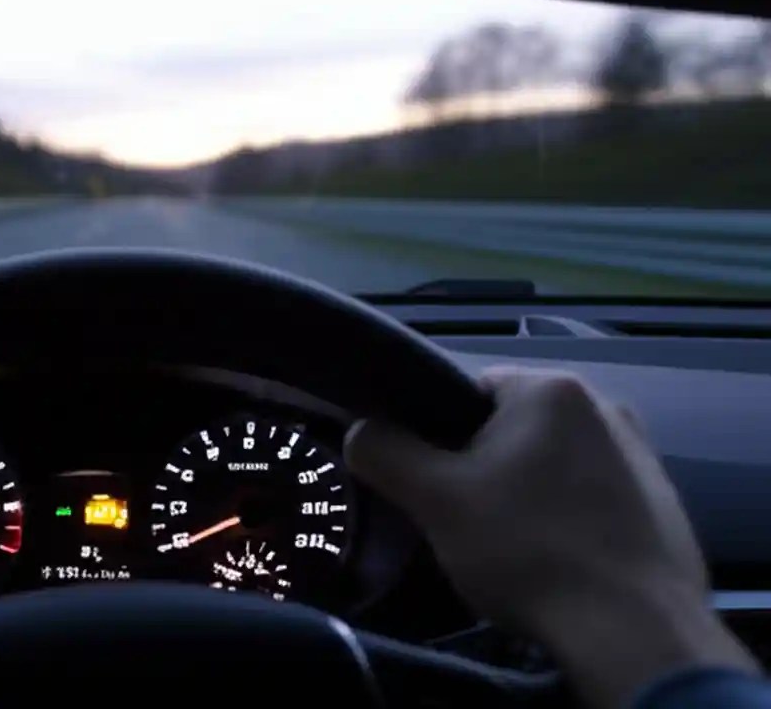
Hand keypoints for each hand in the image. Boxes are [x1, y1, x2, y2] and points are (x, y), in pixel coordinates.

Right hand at [344, 366, 757, 708]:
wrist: (633, 632)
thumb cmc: (528, 549)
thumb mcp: (434, 500)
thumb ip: (385, 452)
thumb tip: (360, 430)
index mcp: (551, 389)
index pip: (468, 392)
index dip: (437, 438)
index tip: (432, 487)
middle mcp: (605, 407)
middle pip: (510, 431)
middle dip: (482, 471)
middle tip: (464, 523)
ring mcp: (642, 456)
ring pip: (550, 468)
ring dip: (524, 498)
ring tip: (509, 550)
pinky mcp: (662, 505)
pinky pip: (589, 500)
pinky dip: (565, 523)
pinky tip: (555, 564)